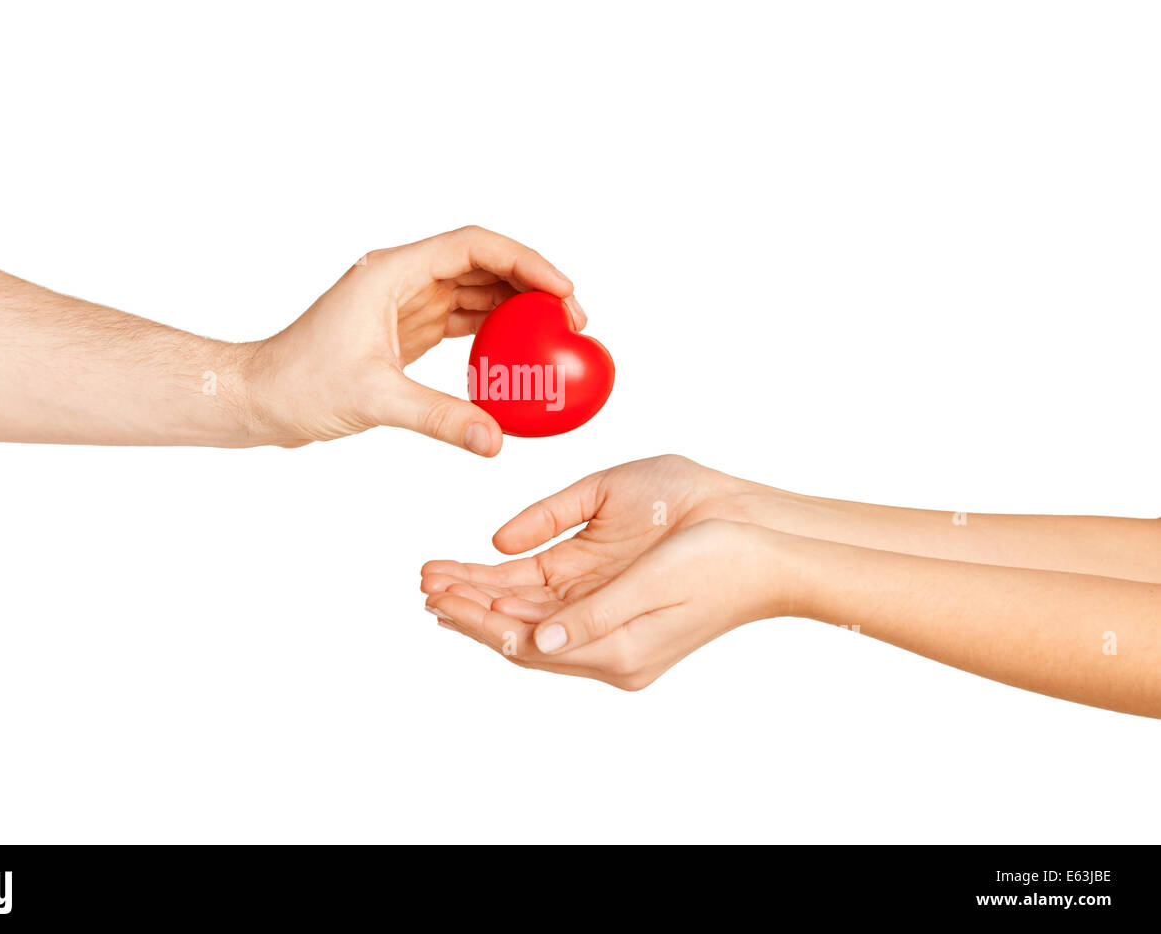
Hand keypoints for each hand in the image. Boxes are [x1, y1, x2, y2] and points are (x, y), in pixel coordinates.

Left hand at [242, 225, 584, 452]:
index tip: (562, 290)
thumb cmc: (298, 386)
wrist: (258, 400)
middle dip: (532, 283)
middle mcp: (401, 278)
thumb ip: (439, 418)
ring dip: (517, 305)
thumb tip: (494, 440)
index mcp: (391, 272)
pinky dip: (494, 330)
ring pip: (475, 289)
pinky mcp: (404, 330)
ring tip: (556, 333)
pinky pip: (462, 319)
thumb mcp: (374, 400)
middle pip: (482, 262)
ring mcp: (403, 303)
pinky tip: (519, 352)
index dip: (525, 260)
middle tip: (572, 318)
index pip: (473, 246)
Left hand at [420, 455, 789, 687]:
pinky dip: (517, 596)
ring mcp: (614, 632)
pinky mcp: (620, 610)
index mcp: (616, 649)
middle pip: (520, 634)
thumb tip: (536, 642)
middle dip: (469, 607)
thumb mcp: (655, 579)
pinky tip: (492, 582)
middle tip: (425, 581)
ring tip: (442, 579)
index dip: (474, 614)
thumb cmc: (723, 557)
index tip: (435, 590)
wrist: (773, 548)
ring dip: (487, 601)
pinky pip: (554, 610)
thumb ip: (594, 614)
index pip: (523, 639)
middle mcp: (609, 650)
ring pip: (532, 623)